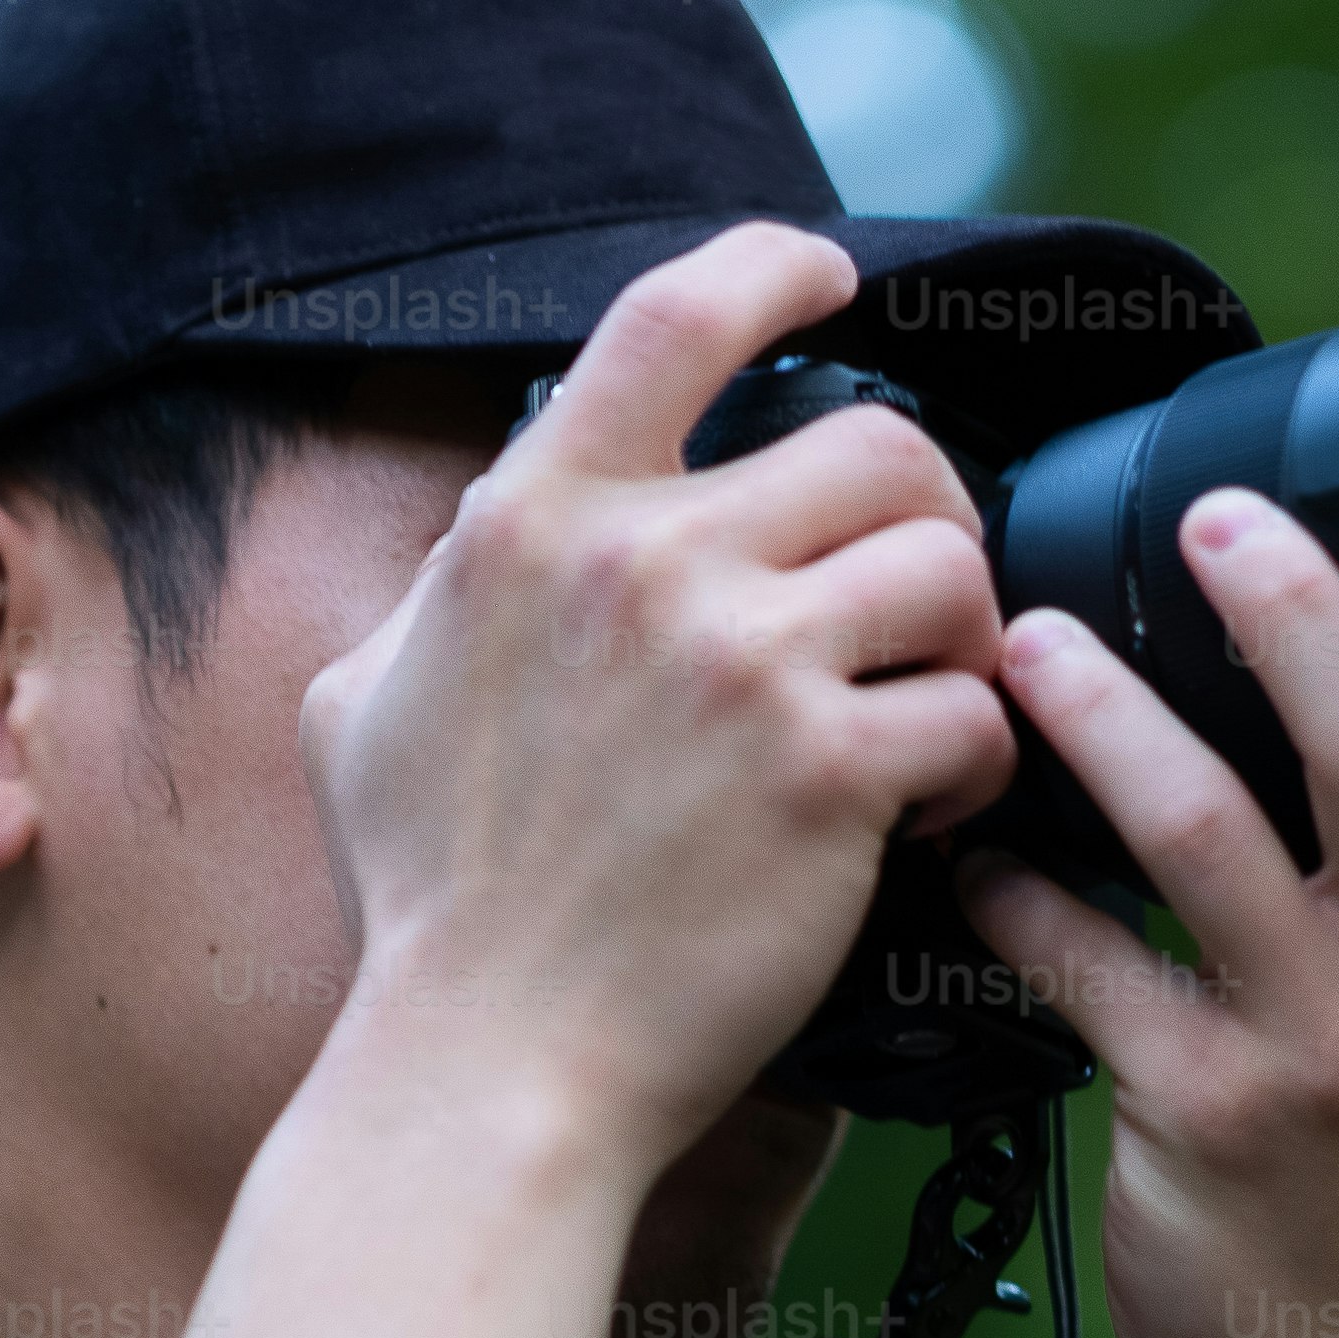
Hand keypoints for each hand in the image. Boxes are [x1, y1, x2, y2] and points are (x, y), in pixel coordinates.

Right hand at [297, 228, 1016, 1183]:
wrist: (489, 1067)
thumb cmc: (427, 909)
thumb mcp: (362, 706)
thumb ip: (435, 596)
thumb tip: (476, 539)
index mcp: (532, 524)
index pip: (670, 320)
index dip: (769, 270)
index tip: (830, 274)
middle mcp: (640, 565)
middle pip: (878, 442)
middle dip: (924, 515)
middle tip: (910, 606)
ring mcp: (739, 664)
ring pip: (951, 563)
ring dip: (965, 640)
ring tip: (922, 714)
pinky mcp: (828, 773)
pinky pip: (976, 710)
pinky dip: (976, 762)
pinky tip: (923, 815)